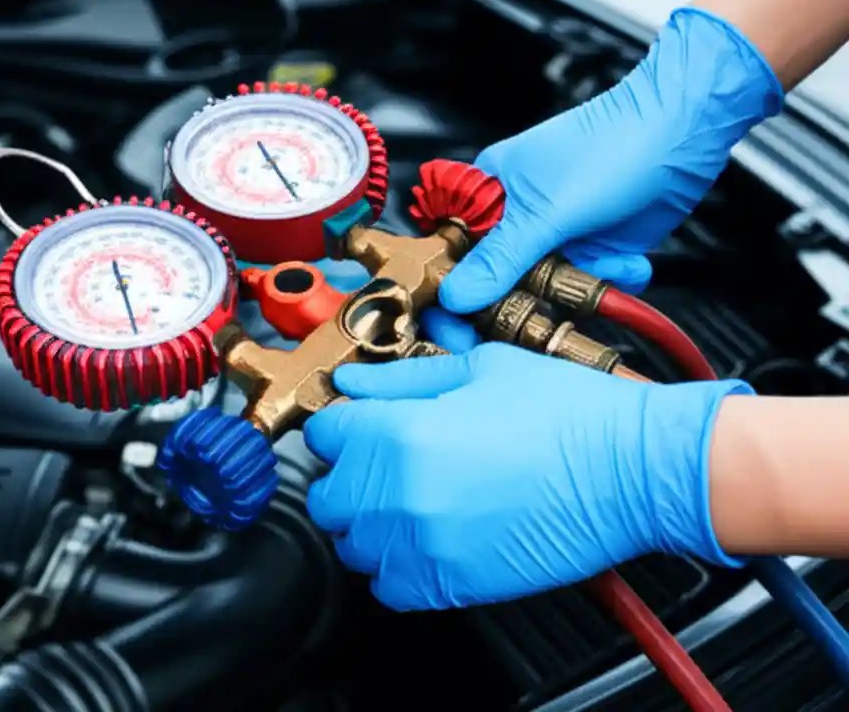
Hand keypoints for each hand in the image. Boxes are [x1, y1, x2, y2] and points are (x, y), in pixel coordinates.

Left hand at [301, 342, 750, 610]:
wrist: (634, 470)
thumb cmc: (571, 416)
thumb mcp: (481, 370)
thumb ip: (403, 380)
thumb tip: (354, 384)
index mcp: (400, 432)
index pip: (323, 436)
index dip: (342, 429)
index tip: (359, 430)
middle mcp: (400, 492)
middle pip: (328, 497)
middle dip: (350, 479)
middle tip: (387, 466)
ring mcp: (423, 543)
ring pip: (353, 546)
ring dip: (371, 527)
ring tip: (412, 504)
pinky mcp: (451, 584)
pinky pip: (388, 588)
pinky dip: (395, 570)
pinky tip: (427, 543)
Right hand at [439, 7, 782, 313]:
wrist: (687, 131)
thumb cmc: (614, 144)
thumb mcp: (546, 211)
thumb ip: (500, 260)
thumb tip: (455, 295)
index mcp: (489, 192)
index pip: (453, 250)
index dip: (453, 289)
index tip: (461, 324)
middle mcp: (518, 215)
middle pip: (497, 280)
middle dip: (529, 294)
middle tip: (547, 296)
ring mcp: (556, 233)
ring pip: (545, 289)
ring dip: (580, 286)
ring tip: (604, 262)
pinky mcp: (592, 247)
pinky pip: (586, 285)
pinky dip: (610, 280)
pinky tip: (625, 259)